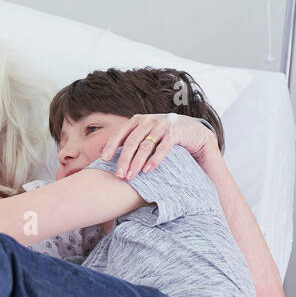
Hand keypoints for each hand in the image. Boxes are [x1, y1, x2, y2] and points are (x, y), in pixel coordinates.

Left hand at [99, 113, 215, 179]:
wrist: (192, 130)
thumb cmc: (163, 134)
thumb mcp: (146, 133)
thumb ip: (131, 139)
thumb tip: (107, 154)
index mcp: (137, 120)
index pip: (120, 133)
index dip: (111, 146)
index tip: (104, 159)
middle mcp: (148, 121)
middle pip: (132, 142)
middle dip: (124, 159)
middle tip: (119, 175)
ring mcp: (162, 126)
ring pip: (145, 146)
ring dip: (136, 163)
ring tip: (131, 176)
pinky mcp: (175, 133)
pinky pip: (163, 147)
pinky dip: (154, 159)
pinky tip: (147, 170)